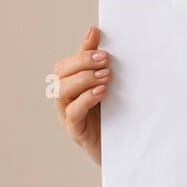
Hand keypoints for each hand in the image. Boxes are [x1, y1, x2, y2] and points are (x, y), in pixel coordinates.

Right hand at [52, 25, 109, 166]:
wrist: (125, 154)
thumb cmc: (117, 119)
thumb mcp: (113, 91)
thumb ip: (106, 67)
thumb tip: (103, 37)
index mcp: (74, 86)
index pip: (69, 61)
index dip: (81, 47)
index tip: (96, 33)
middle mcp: (66, 99)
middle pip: (61, 73)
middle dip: (82, 62)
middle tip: (106, 59)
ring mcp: (67, 116)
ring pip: (62, 90)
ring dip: (84, 79)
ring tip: (106, 76)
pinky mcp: (75, 131)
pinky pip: (72, 112)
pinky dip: (85, 99)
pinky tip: (101, 92)